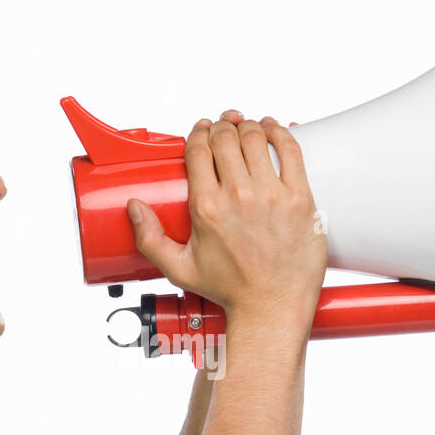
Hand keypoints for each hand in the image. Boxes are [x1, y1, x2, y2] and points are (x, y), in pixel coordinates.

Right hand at [126, 109, 326, 331]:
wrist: (272, 307)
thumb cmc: (230, 290)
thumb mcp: (180, 269)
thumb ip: (150, 238)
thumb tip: (134, 207)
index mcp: (207, 208)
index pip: (198, 149)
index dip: (198, 132)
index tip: (201, 131)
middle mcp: (238, 197)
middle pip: (226, 137)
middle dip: (222, 126)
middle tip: (225, 128)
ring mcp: (272, 195)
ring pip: (256, 138)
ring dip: (249, 126)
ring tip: (248, 128)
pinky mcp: (300, 198)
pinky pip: (291, 150)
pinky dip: (282, 132)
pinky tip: (276, 128)